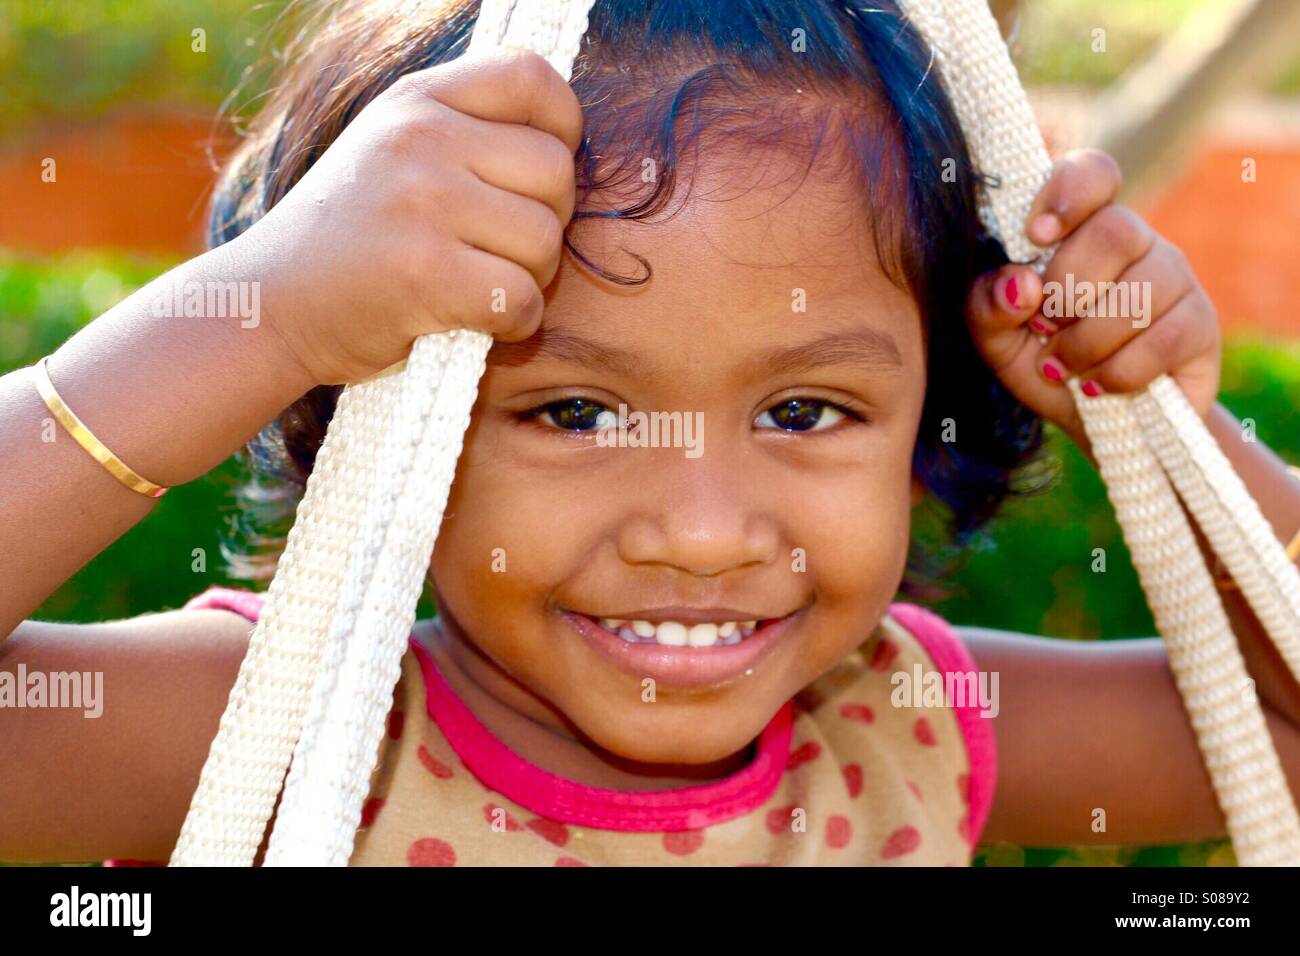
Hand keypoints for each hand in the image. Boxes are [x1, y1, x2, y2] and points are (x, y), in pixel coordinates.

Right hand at [236, 47, 582, 385]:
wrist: (270, 305)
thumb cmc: (349, 237)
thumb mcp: (392, 151)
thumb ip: (465, 131)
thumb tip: (564, 141)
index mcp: (417, 101)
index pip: (531, 76)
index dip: (562, 127)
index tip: (538, 174)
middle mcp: (420, 140)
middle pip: (556, 172)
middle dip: (547, 222)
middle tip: (502, 249)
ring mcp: (422, 205)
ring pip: (545, 242)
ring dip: (530, 279)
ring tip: (480, 284)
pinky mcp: (426, 275)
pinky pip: (520, 298)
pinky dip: (514, 322)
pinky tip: (478, 321)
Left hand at [965, 148, 1221, 450]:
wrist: (1093, 424)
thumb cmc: (1043, 364)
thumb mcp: (997, 342)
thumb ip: (988, 307)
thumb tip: (1019, 283)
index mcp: (1082, 230)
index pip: (1094, 173)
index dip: (1068, 191)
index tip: (1035, 236)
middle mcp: (1135, 242)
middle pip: (1115, 231)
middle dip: (1068, 288)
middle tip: (1043, 328)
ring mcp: (1174, 279)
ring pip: (1141, 289)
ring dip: (1087, 340)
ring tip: (1061, 366)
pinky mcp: (1199, 325)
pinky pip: (1165, 337)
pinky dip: (1118, 370)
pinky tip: (1097, 384)